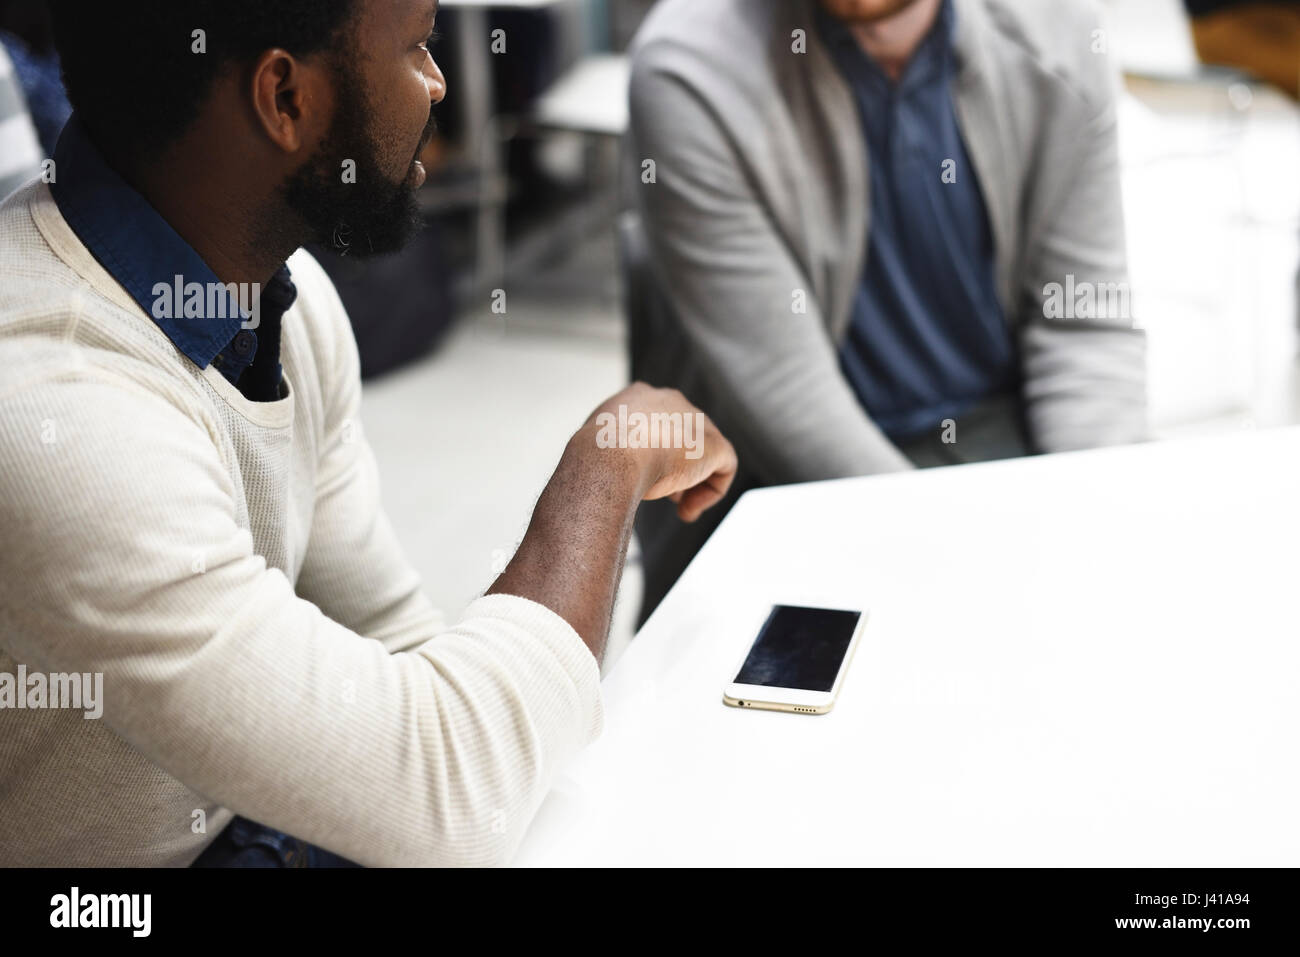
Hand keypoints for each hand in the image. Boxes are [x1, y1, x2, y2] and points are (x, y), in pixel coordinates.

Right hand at [580, 383, 737, 521]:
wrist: (608, 457)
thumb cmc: (593, 459)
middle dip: (672, 466)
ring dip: (689, 483)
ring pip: (703, 454)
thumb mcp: (590, 449)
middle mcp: (670, 400)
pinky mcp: (714, 445)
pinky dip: (708, 493)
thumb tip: (608, 472)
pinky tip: (687, 511)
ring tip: (673, 504)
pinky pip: (724, 468)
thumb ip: (607, 453)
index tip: (640, 475)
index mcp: (639, 396)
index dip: (650, 452)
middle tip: (658, 491)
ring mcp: (696, 421)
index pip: (654, 422)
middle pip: (681, 438)